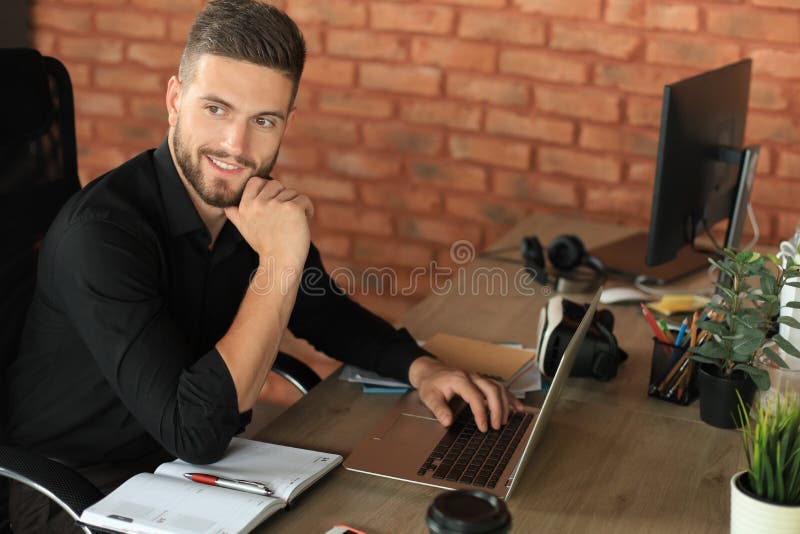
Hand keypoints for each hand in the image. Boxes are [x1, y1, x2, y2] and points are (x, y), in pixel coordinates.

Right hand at [224, 178, 313, 268]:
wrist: (280, 262)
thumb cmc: (265, 246)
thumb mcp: (245, 228)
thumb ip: (236, 215)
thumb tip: (227, 207)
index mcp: (245, 206)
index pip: (256, 181)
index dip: (267, 188)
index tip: (273, 202)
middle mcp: (258, 204)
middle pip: (276, 184)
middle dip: (283, 197)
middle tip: (284, 217)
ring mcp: (275, 205)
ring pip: (291, 192)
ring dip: (296, 205)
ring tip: (292, 222)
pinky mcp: (292, 208)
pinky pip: (304, 199)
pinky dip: (307, 209)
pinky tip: (304, 221)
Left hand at [408, 356, 523, 432]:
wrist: (430, 371)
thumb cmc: (430, 383)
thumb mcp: (429, 397)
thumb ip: (438, 409)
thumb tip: (447, 422)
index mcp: (459, 379)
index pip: (475, 396)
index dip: (481, 413)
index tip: (483, 427)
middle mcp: (471, 376)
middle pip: (492, 389)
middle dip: (497, 409)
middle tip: (497, 426)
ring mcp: (478, 378)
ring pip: (498, 387)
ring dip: (505, 404)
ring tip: (505, 421)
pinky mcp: (481, 381)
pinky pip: (499, 387)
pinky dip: (509, 397)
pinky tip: (516, 408)